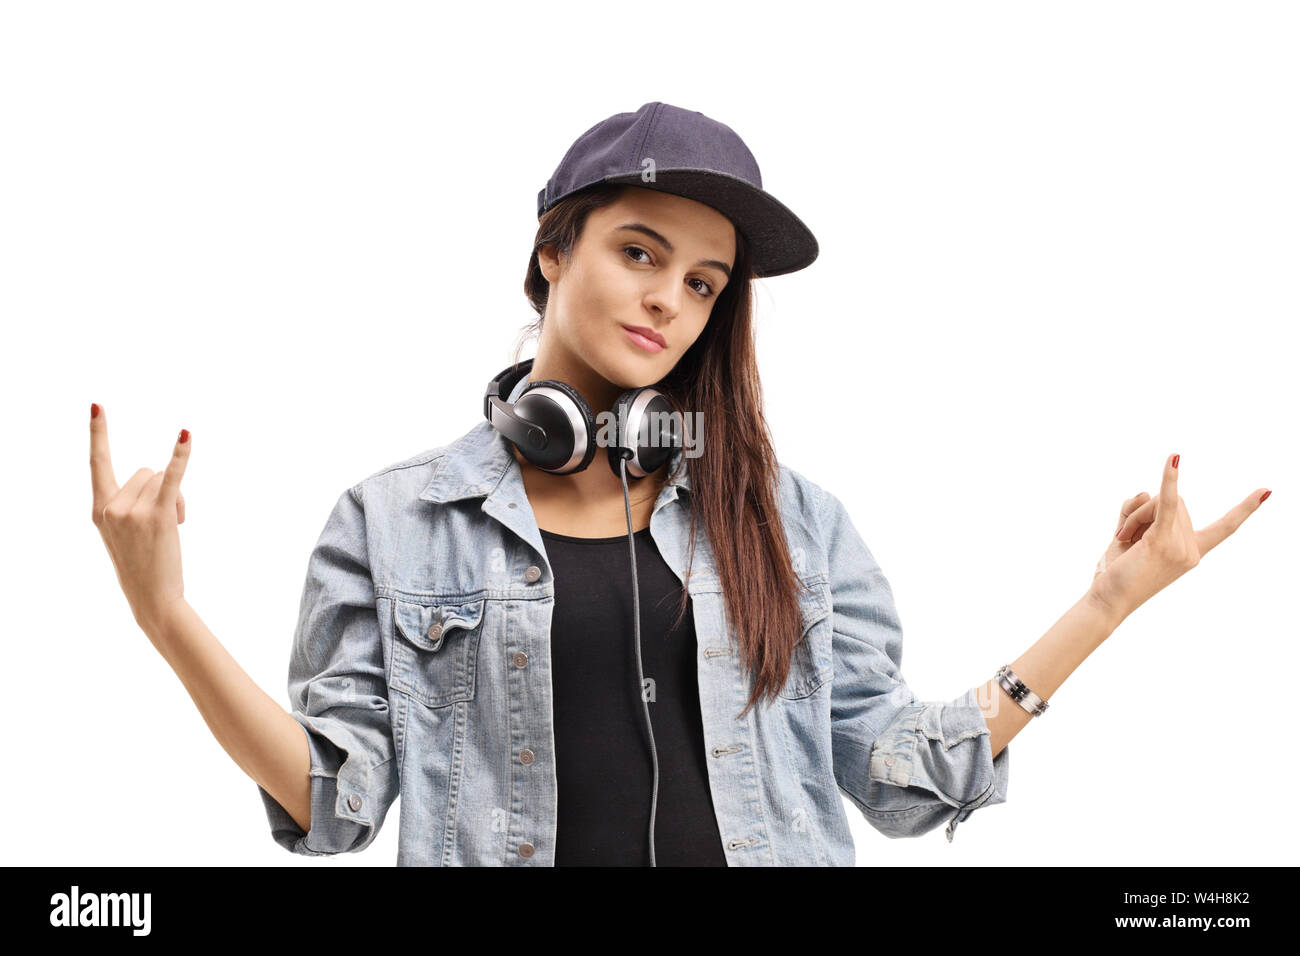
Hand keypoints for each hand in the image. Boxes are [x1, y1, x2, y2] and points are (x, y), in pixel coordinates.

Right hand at [89, 403, 191, 634]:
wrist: (152, 598)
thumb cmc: (142, 564)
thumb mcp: (124, 532)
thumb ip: (130, 503)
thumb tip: (159, 475)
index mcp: (100, 510)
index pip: (97, 463)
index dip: (98, 433)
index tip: (97, 405)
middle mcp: (112, 508)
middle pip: (146, 472)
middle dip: (160, 491)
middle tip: (162, 525)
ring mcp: (133, 512)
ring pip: (162, 480)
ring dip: (175, 499)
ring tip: (171, 529)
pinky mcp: (159, 516)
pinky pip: (173, 478)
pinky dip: (180, 456)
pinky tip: (185, 435)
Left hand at [1091, 453, 1269, 619]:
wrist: (1107, 601)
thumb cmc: (1118, 572)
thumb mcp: (1134, 536)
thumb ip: (1143, 509)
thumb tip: (1148, 490)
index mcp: (1192, 552)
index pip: (1224, 528)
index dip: (1244, 509)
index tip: (1266, 492)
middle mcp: (1191, 551)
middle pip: (1175, 501)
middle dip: (1144, 511)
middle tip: (1125, 537)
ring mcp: (1180, 547)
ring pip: (1160, 501)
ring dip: (1135, 514)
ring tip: (1123, 539)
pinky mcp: (1162, 542)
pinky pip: (1166, 502)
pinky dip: (1169, 478)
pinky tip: (1174, 460)